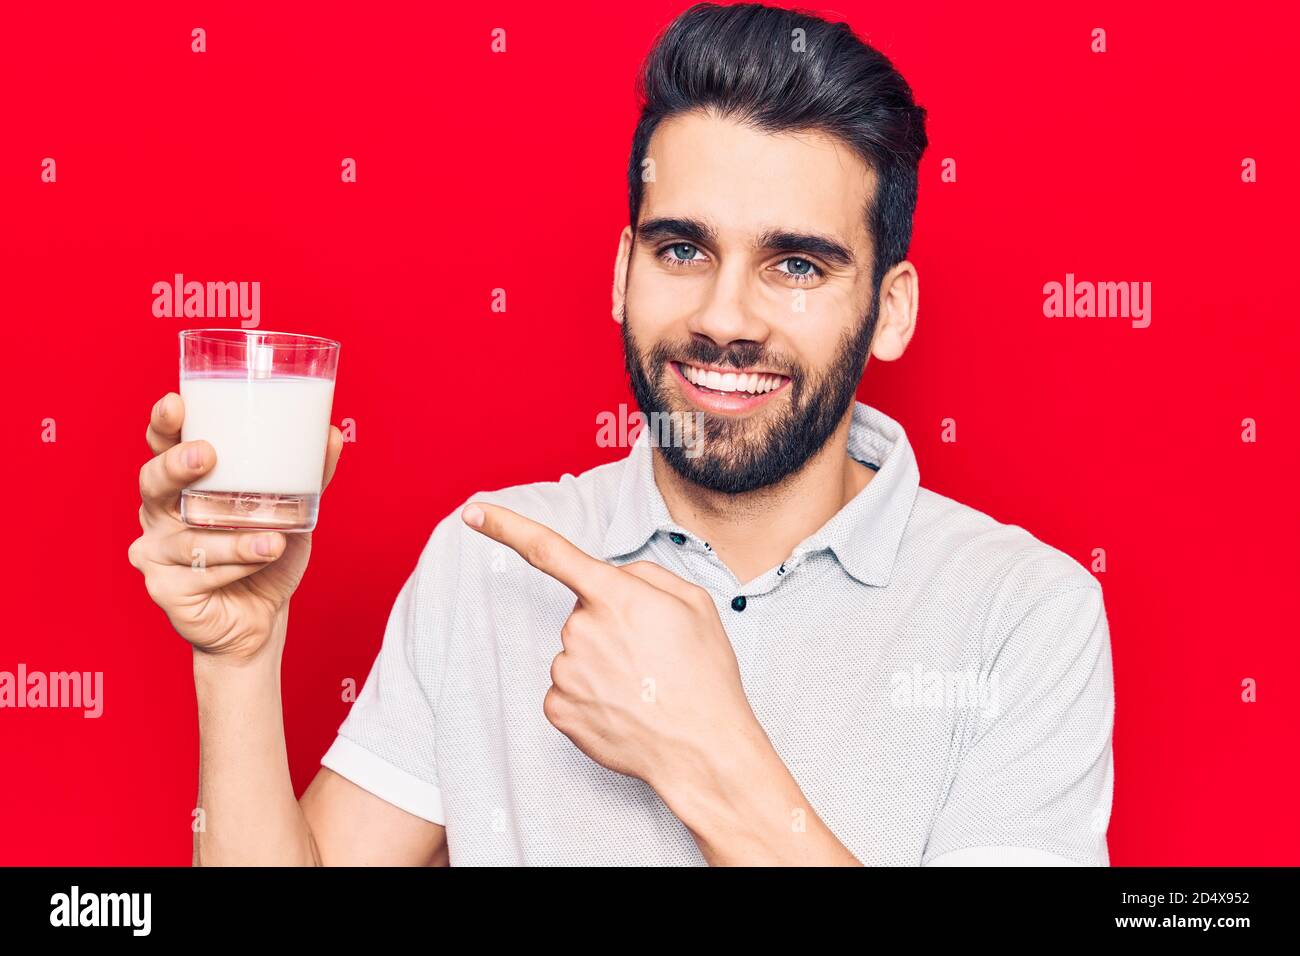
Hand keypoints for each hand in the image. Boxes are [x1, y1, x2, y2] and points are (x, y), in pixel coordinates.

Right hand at [127, 392, 343, 662]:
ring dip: (232, 536)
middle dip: (176, 466)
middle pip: (153, 483)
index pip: (162, 447)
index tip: (175, 403)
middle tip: (206, 454)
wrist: (262, 618)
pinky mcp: (165, 590)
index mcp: (181, 485)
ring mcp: (156, 553)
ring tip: (274, 536)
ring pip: (188, 536)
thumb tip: (332, 434)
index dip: (163, 425)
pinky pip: (200, 572)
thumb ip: (308, 474)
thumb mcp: (291, 510)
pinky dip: (237, 564)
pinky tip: (263, 556)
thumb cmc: (265, 554)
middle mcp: (159, 514)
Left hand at [462, 501, 769, 795]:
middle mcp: (581, 629)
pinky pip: (565, 688)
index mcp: (615, 595)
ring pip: (574, 652)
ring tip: (642, 686)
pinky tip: (621, 707)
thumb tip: (613, 577)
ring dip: (601, 663)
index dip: (506, 527)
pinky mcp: (559, 709)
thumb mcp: (694, 604)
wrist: (703, 750)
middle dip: (608, 624)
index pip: (549, 550)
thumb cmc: (704, 675)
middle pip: (580, 612)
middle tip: (650, 654)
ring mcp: (566, 672)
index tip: (472, 512)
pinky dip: (589, 696)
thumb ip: (646, 575)